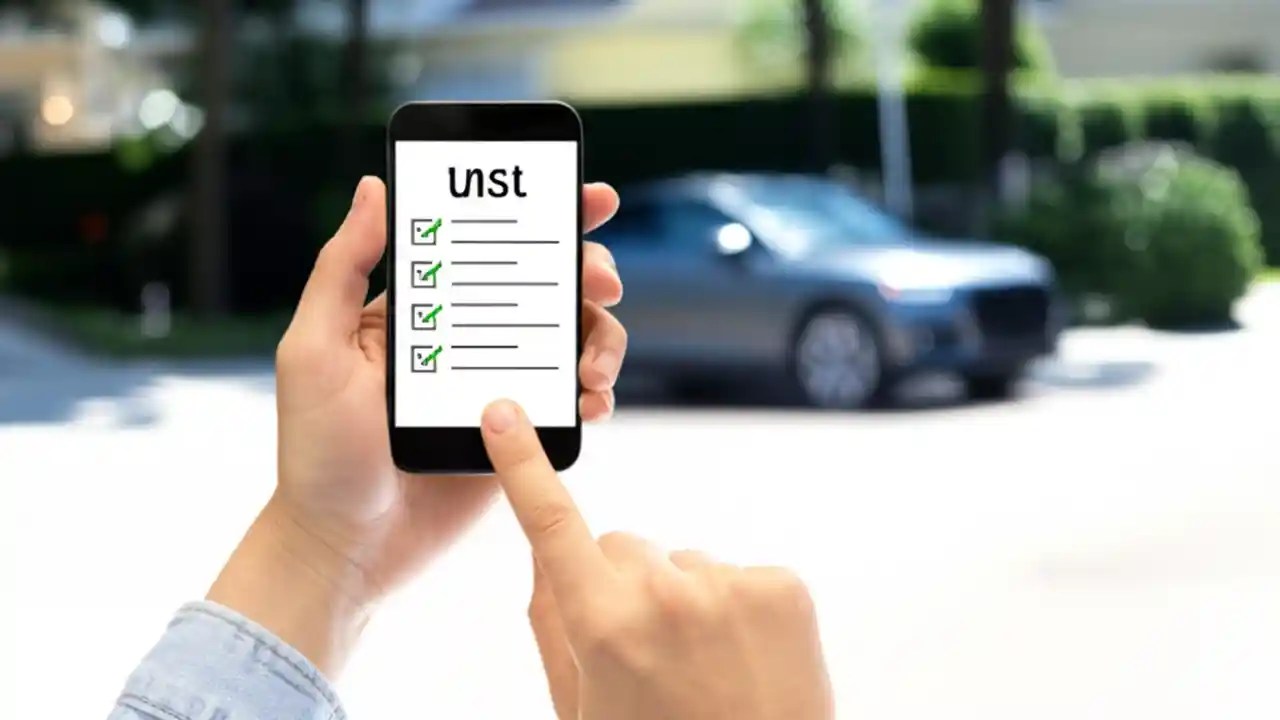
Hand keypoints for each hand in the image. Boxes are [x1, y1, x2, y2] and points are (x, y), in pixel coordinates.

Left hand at [207, 177, 625, 675]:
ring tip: (595, 365)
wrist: (345, 546)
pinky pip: (571, 400)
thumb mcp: (313, 348)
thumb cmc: (316, 450)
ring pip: (572, 339)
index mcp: (423, 309)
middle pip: (547, 286)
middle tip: (602, 281)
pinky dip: (595, 392)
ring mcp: (498, 386)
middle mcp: (467, 339)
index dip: (544, 213)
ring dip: (601, 337)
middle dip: (588, 271)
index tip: (590, 197)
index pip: (487, 244)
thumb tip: (374, 188)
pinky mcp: (519, 434)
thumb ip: (342, 268)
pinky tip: (592, 400)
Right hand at [480, 401, 834, 719]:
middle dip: (623, 585)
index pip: (552, 526)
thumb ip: (551, 627)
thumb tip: (541, 557)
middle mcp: (664, 594)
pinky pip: (738, 574)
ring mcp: (729, 586)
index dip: (522, 466)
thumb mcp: (582, 708)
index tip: (504, 414)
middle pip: (622, 546)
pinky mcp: (783, 587)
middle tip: (652, 658)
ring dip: (687, 601)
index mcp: (603, 626)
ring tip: (708, 671)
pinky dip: (738, 609)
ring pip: (683, 562)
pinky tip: (746, 661)